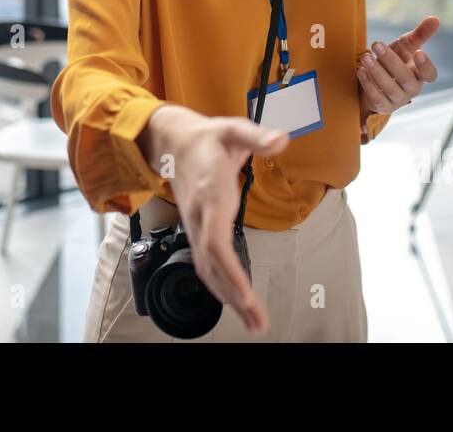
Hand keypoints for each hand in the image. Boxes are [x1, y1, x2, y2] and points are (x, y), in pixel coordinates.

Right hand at [136, 104, 288, 335]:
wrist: (171, 142)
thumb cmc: (208, 138)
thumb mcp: (233, 129)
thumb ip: (257, 136)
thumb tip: (281, 139)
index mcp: (210, 194)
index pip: (215, 240)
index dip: (229, 269)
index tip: (246, 293)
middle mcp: (199, 216)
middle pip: (213, 265)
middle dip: (235, 296)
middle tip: (259, 323)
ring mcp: (195, 226)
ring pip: (208, 270)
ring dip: (230, 299)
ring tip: (255, 322)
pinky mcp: (197, 231)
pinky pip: (207, 265)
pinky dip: (222, 287)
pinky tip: (237, 302)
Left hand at [357, 15, 440, 116]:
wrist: (376, 81)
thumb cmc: (395, 60)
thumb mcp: (406, 46)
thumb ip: (420, 34)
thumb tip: (435, 18)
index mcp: (420, 74)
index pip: (430, 74)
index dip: (426, 65)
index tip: (418, 52)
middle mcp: (411, 88)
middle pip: (405, 78)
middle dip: (391, 61)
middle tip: (377, 44)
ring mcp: (397, 99)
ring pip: (390, 88)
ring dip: (377, 72)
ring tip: (365, 57)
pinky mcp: (382, 106)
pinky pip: (376, 97)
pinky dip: (368, 84)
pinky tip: (360, 70)